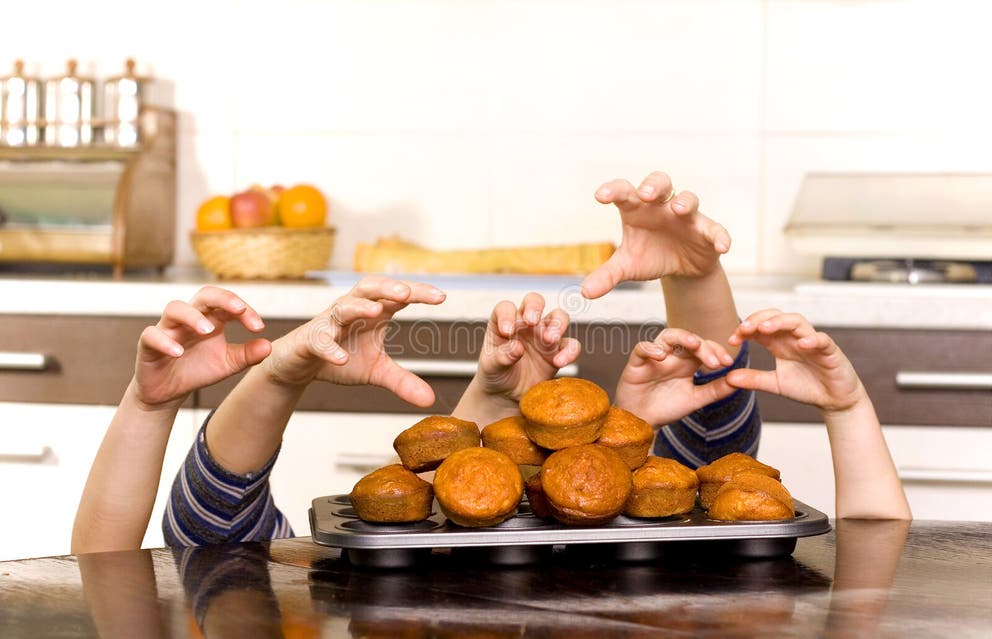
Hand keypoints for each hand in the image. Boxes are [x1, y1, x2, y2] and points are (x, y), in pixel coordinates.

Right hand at [134, 286, 270, 409]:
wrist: (168, 391)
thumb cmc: (198, 370)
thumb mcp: (228, 364)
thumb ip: (248, 355)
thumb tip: (269, 346)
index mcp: (211, 319)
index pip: (228, 304)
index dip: (245, 310)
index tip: (259, 327)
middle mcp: (190, 318)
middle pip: (204, 295)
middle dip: (222, 298)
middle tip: (238, 309)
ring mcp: (168, 328)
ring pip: (175, 308)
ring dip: (192, 316)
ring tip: (207, 330)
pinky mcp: (148, 344)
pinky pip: (152, 335)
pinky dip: (165, 342)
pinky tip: (178, 353)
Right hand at [262, 275, 445, 407]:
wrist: (299, 365)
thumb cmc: (340, 356)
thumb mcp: (376, 371)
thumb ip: (402, 381)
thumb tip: (430, 400)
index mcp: (373, 311)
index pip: (397, 296)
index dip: (418, 293)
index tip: (442, 297)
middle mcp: (351, 309)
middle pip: (370, 288)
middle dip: (388, 287)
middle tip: (406, 293)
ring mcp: (329, 322)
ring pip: (343, 307)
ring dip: (360, 307)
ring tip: (378, 310)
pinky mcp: (310, 339)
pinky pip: (320, 340)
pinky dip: (329, 347)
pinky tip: (341, 358)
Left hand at [473, 292, 580, 405]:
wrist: (507, 394)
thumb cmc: (496, 374)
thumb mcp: (491, 367)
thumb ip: (501, 357)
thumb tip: (517, 347)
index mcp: (504, 322)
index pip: (506, 308)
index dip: (507, 314)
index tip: (507, 331)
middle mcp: (526, 324)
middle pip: (535, 301)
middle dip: (535, 307)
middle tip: (531, 320)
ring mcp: (544, 335)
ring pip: (559, 316)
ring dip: (557, 324)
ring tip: (549, 339)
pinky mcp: (558, 351)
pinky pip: (571, 345)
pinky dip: (569, 351)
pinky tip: (559, 362)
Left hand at [581, 170, 731, 298]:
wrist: (680, 268)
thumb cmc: (650, 256)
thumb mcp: (628, 266)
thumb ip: (607, 275)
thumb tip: (584, 293)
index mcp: (637, 209)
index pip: (624, 192)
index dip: (613, 190)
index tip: (600, 196)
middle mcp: (662, 206)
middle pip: (659, 183)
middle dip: (653, 186)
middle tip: (645, 194)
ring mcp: (687, 216)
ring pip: (688, 198)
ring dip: (684, 201)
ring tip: (678, 209)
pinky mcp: (707, 231)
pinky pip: (715, 229)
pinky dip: (719, 236)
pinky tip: (722, 246)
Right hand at [614, 327, 735, 425]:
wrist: (641, 422)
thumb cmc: (666, 408)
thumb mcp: (695, 400)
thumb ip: (715, 390)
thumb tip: (739, 381)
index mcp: (687, 363)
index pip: (704, 347)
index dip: (717, 350)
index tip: (728, 363)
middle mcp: (672, 356)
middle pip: (688, 339)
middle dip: (704, 347)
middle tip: (715, 362)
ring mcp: (654, 357)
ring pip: (667, 336)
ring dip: (681, 337)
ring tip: (694, 345)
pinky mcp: (636, 363)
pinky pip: (642, 348)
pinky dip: (651, 348)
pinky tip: (661, 356)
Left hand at [726, 309, 864, 411]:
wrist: (834, 401)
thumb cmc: (806, 387)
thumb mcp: (775, 384)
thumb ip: (754, 379)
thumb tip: (727, 378)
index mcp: (780, 343)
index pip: (761, 327)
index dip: (745, 329)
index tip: (731, 339)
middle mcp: (795, 338)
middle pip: (776, 317)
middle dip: (759, 319)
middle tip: (743, 328)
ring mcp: (813, 342)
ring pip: (797, 322)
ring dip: (780, 322)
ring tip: (765, 328)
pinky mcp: (830, 351)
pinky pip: (822, 340)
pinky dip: (812, 339)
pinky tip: (802, 343)